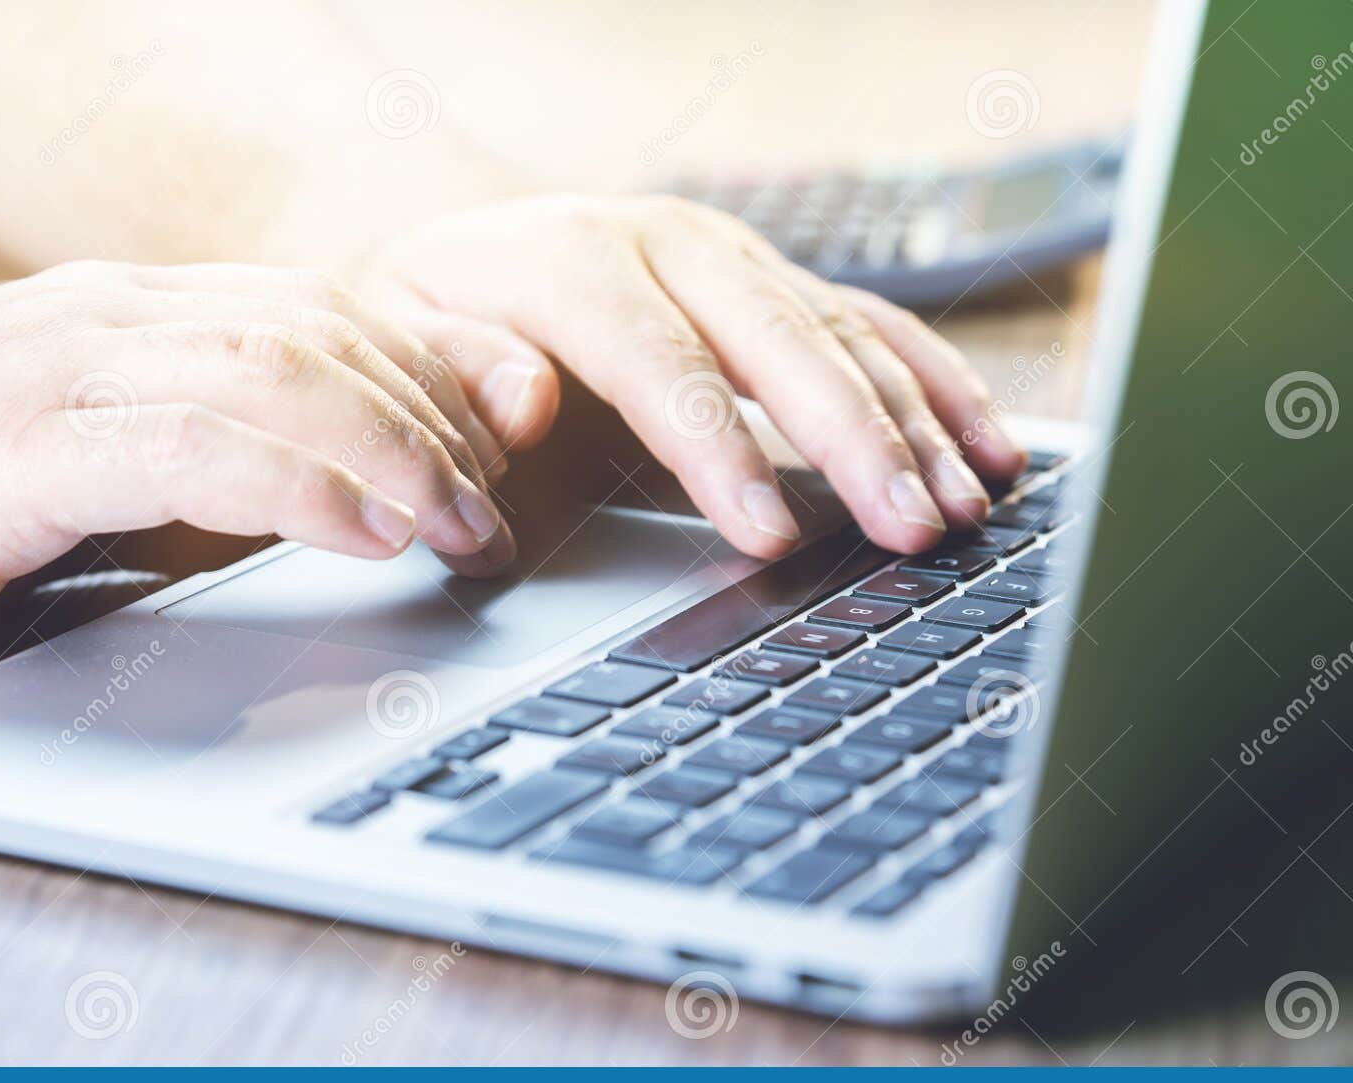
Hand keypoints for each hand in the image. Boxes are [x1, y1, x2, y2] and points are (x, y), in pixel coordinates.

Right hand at [0, 261, 515, 685]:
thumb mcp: (83, 471)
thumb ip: (200, 461)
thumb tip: (333, 501)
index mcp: (127, 315)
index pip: (320, 307)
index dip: (432, 364)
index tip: (511, 433)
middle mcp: (102, 318)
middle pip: (319, 329)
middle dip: (435, 414)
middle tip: (502, 504)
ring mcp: (52, 371)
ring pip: (273, 370)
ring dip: (393, 449)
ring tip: (466, 525)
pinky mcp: (5, 453)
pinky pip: (185, 448)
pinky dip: (296, 484)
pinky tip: (365, 532)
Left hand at [363, 195, 1025, 557]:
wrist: (460, 244)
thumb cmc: (430, 315)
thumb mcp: (399, 341)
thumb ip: (452, 376)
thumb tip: (526, 405)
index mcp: (571, 259)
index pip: (661, 363)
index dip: (721, 451)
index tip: (771, 535)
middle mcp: (667, 244)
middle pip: (778, 340)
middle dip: (854, 439)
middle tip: (912, 528)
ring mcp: (730, 255)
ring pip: (840, 331)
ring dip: (911, 419)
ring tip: (965, 504)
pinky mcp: (772, 277)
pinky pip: (870, 322)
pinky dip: (933, 382)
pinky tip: (986, 440)